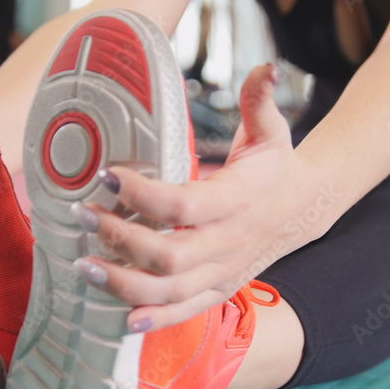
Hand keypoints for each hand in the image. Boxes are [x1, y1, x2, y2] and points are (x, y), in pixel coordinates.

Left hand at [74, 64, 321, 331]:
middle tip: (84, 217)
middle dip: (120, 240)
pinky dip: (156, 319)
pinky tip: (123, 320)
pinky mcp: (221, 288)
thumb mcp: (271, 130)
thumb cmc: (276, 165)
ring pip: (171, 290)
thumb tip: (263, 67)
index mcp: (237, 200)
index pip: (183, 204)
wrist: (306, 208)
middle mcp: (229, 242)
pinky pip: (187, 311)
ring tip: (85, 267)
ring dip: (124, 284)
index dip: (141, 194)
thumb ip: (259, 98)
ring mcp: (225, 271)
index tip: (106, 175)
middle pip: (169, 255)